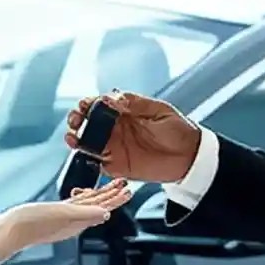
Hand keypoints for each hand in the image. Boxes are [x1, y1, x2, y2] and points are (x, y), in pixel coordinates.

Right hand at [0, 178, 131, 259]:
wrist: (11, 229)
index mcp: (78, 222)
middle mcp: (74, 221)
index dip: (116, 199)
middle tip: (123, 184)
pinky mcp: (53, 214)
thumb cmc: (33, 223)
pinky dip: (82, 197)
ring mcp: (64, 218)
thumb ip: (85, 213)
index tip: (128, 190)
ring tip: (109, 186)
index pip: (103, 208)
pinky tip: (81, 194)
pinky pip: (74, 204)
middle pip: (98, 206)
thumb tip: (106, 214)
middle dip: (111, 195)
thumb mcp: (63, 214)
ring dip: (99, 195)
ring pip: (87, 204)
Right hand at [63, 91, 200, 183]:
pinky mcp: (118, 166)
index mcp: (124, 112)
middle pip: (88, 123)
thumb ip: (134, 103)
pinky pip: (98, 164)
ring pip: (87, 143)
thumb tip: (110, 98)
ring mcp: (115, 148)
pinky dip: (87, 159)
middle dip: (77, 119)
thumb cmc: (178, 129)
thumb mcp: (157, 109)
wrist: (191, 156)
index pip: (99, 105)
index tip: (85, 104)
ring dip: (76, 139)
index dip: (88, 103)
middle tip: (75, 119)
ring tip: (72, 137)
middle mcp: (116, 129)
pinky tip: (83, 154)